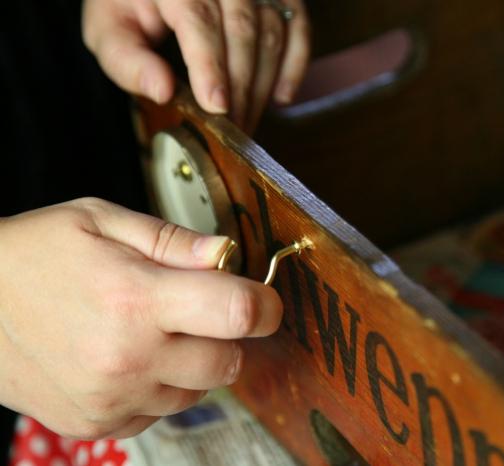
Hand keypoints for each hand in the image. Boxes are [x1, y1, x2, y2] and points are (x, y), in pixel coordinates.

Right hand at [0, 198, 281, 438]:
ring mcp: (110, 398)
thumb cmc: (32, 254)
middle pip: (229, 363)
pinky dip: (158, 387)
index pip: (237, 313)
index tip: (263, 300)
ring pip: (197, 391)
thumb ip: (173, 241)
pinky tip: (128, 357)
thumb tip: (227, 254)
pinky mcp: (94, 423)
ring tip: (151, 331)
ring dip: (192, 363)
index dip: (264, 305)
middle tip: (198, 310)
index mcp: (135, 297)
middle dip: (227, 336)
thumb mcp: (101, 220)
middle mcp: (127, 357)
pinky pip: (159, 412)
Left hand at [82, 0, 310, 131]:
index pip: (199, 19)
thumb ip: (126, 60)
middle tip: (231, 130)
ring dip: (262, 85)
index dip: (210, 66)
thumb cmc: (131, 3)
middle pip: (242, 30)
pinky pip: (298, 26)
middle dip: (239, 88)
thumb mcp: (110, 27)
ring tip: (246, 121)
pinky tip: (280, 96)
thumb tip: (162, 91)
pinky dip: (295, 64)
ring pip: (271, 32)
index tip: (217, 107)